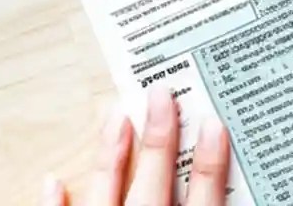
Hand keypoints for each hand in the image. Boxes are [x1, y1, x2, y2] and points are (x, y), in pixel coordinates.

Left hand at [42, 88, 229, 205]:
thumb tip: (239, 197)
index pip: (204, 202)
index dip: (209, 163)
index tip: (213, 125)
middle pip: (153, 187)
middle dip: (158, 140)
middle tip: (161, 96)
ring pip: (105, 194)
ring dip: (111, 155)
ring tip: (115, 117)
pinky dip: (56, 204)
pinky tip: (52, 180)